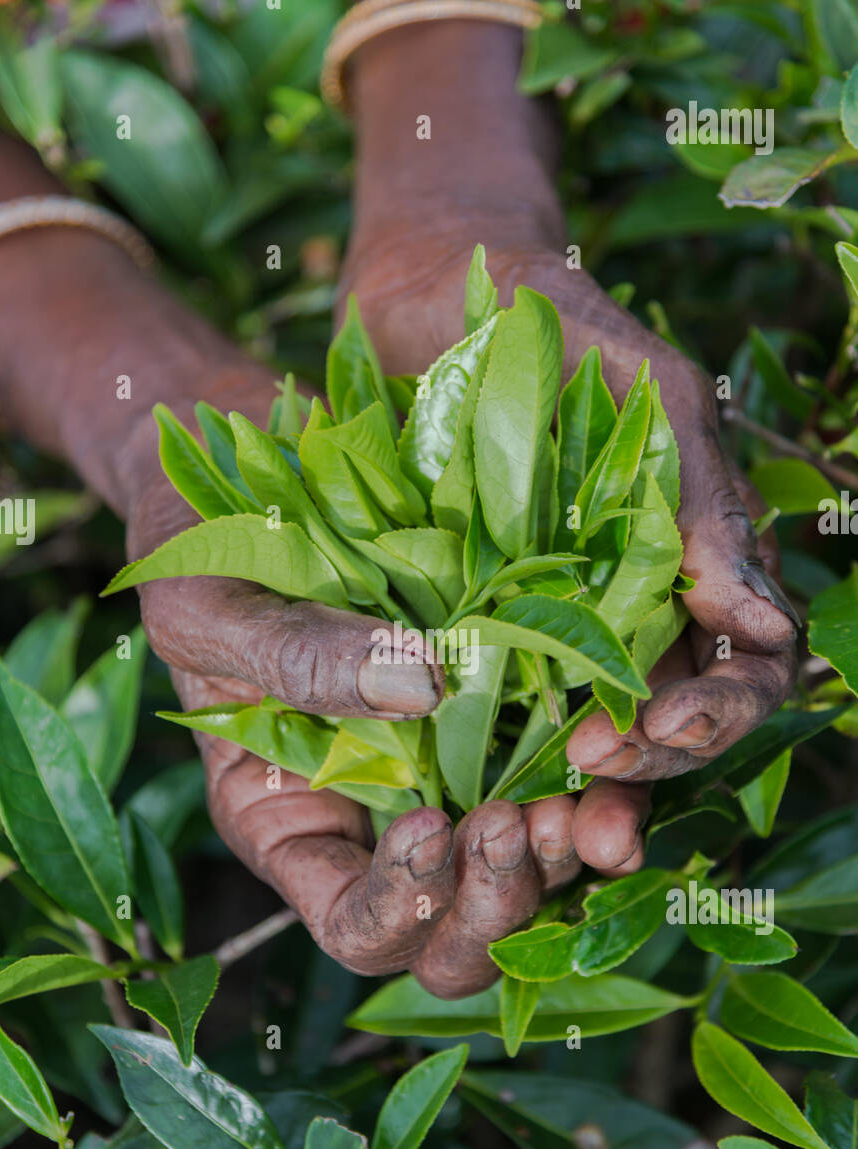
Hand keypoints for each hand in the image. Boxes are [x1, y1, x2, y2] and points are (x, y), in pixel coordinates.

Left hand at [343, 235, 796, 782]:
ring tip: (529, 822)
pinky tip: (461, 789)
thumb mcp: (644, 387)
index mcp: (690, 559)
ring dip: (571, 792)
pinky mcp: (462, 627)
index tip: (661, 722)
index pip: (744, 665)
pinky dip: (484, 757)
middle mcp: (626, 607)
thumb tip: (760, 619)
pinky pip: (483, 709)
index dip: (720, 710)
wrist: (424, 291)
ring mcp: (543, 623)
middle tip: (588, 773)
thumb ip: (703, 494)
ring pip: (579, 735)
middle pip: (665, 722)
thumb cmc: (548, 319)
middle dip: (645, 765)